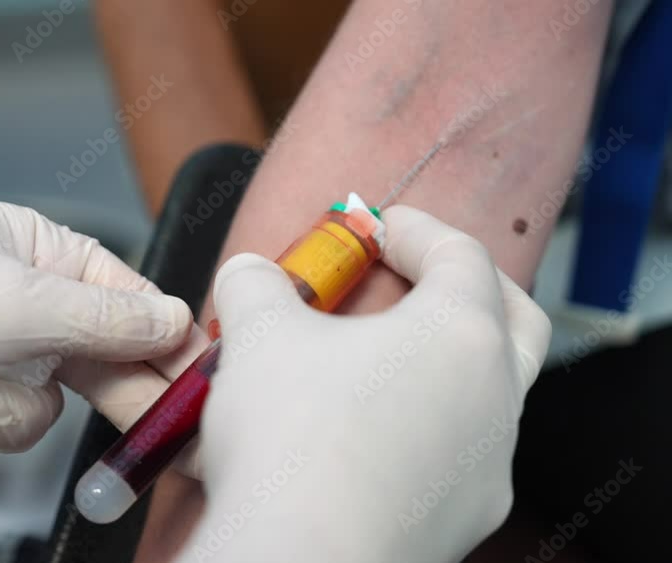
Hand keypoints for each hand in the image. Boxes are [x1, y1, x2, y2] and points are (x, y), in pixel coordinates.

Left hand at [0, 201, 191, 465]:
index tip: (198, 378)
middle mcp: (12, 298)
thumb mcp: (19, 302)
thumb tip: (174, 319)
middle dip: (110, 393)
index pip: (123, 294)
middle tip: (161, 435)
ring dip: (4, 411)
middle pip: (93, 354)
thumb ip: (106, 319)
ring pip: (43, 404)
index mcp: (34, 250)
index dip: (163, 339)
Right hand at [185, 206, 550, 562]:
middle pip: (513, 320)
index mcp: (461, 336)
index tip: (376, 225)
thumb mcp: (257, 335)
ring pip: (487, 395)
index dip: (415, 229)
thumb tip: (251, 275)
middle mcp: (494, 401)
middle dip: (469, 286)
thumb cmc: (291, 440)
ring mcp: (486, 468)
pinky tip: (367, 435)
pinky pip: (456, 456)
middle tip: (419, 275)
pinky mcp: (462, 521)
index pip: (461, 254)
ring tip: (379, 360)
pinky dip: (424, 427)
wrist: (297, 560)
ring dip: (443, 364)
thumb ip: (257, 284)